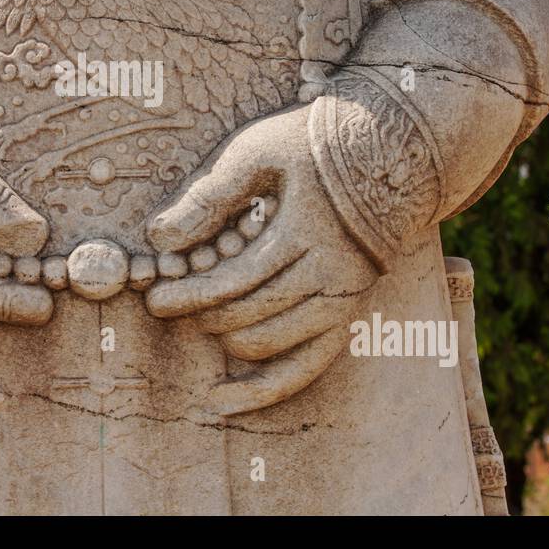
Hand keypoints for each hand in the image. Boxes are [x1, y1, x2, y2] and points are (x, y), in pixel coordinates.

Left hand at [145, 104, 379, 416]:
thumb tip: (160, 236)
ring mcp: (343, 300)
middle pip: (253, 316)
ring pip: (274, 346)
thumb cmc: (316, 147)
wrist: (393, 154)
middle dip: (202, 314)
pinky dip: (265, 390)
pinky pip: (307, 367)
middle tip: (166, 302)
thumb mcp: (259, 152)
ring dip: (228, 339)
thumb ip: (212, 194)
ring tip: (199, 319)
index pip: (239, 279)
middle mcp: (331, 274)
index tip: (156, 295)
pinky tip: (224, 402)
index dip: (193, 292)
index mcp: (308, 231)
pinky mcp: (347, 315)